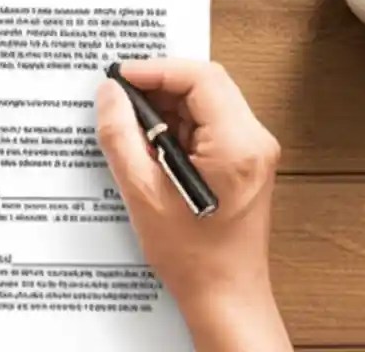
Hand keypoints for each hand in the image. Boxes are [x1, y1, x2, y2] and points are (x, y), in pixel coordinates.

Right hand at [95, 59, 290, 351]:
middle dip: (159, 86)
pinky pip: (208, 124)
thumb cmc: (195, 257)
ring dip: (167, 108)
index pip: (200, 78)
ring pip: (205, 103)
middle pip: (205, 85)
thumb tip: (110, 96)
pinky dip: (177, 126)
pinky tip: (150, 146)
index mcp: (237, 145)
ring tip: (132, 130)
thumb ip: (121, 137)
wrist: (225, 295)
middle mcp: (254, 141)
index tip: (122, 76)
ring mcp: (252, 151)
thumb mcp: (143, 193)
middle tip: (120, 98)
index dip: (156, 69)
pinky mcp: (243, 161)